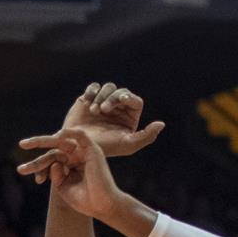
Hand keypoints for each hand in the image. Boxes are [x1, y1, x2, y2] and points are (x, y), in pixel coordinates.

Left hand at [16, 127, 125, 220]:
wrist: (101, 206)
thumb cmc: (84, 200)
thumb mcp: (63, 187)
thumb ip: (56, 174)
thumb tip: (53, 162)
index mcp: (70, 166)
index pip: (51, 159)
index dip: (37, 165)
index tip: (22, 170)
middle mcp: (77, 157)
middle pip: (55, 147)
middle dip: (37, 144)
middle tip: (21, 144)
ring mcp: (85, 153)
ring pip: (63, 140)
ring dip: (45, 140)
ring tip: (28, 143)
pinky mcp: (93, 150)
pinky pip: (81, 136)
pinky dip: (69, 133)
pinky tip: (56, 135)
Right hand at [42, 82, 163, 177]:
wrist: (76, 148)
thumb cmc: (103, 148)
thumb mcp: (128, 145)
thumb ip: (147, 136)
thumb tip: (161, 124)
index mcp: (129, 117)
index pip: (135, 101)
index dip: (129, 98)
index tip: (122, 100)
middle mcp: (117, 108)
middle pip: (121, 92)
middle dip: (112, 99)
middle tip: (103, 110)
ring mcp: (102, 102)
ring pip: (108, 88)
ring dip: (101, 96)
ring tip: (94, 111)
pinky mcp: (87, 100)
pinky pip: (93, 87)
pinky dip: (91, 92)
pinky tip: (87, 102)